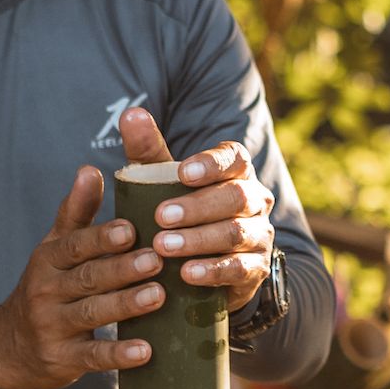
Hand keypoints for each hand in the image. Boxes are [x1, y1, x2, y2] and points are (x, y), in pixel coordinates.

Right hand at [0, 166, 167, 388]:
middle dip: (122, 269)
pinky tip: (146, 351)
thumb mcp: (55, 248)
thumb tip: (90, 169)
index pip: (75, 245)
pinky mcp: (64, 359)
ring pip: (92, 313)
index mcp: (49, 260)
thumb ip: (76, 212)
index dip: (101, 238)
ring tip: (159, 296)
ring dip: (126, 305)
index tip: (130, 229)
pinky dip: (118, 355)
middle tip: (157, 259)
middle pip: (88, 278)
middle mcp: (47, 291)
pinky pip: (93, 356)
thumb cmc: (48, 287)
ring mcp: (54, 326)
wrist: (10, 347)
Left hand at [117, 106, 275, 315]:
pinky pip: (239, 268)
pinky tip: (187, 274)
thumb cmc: (179, 211)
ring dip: (198, 239)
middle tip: (160, 217)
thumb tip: (130, 113)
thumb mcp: (160, 181)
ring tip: (163, 247)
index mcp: (236, 172)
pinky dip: (212, 270)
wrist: (203, 266)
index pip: (234, 159)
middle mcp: (254, 200)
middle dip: (197, 206)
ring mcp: (259, 235)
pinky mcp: (256, 269)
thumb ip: (146, 149)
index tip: (183, 173)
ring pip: (236, 233)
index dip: (212, 164)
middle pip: (235, 196)